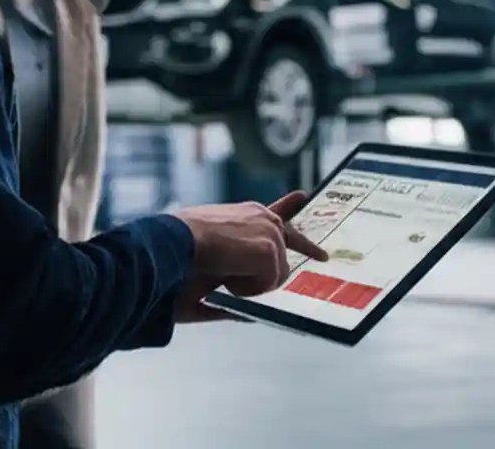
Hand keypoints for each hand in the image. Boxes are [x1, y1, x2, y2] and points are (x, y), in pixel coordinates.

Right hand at [172, 191, 327, 318]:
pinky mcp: (269, 251)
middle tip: (323, 256)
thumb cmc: (177, 252)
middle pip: (291, 242)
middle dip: (306, 250)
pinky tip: (228, 278)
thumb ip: (230, 270)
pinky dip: (247, 290)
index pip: (273, 209)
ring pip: (275, 274)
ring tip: (224, 275)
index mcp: (244, 215)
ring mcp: (269, 234)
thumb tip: (248, 299)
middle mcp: (261, 218)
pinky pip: (268, 285)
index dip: (289, 204)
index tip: (302, 195)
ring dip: (252, 283)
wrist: (171, 243)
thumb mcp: (208, 257)